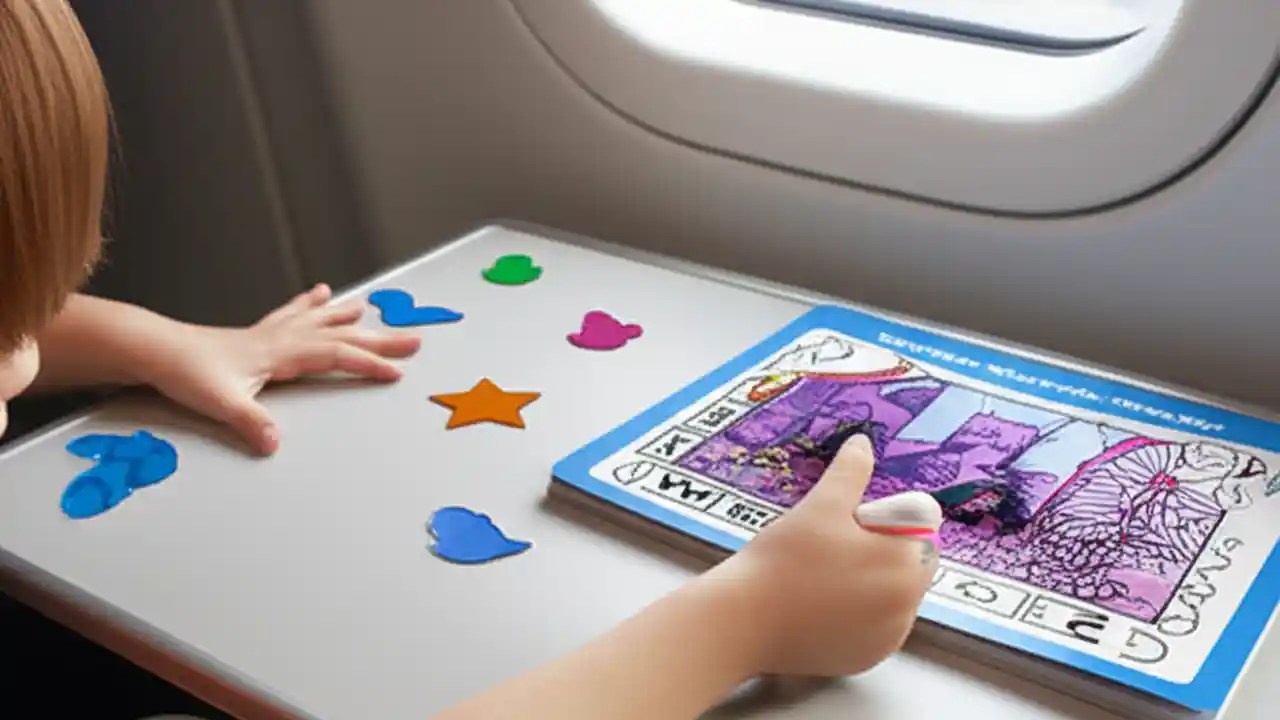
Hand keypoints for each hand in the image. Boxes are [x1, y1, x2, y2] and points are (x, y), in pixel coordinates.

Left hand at [141, 283, 420, 454]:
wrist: (155, 349)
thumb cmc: (187, 373)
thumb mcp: (222, 404)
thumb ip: (252, 423)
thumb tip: (276, 444)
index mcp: (280, 354)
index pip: (336, 356)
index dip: (369, 364)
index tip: (397, 372)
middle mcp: (281, 339)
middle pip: (339, 335)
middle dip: (377, 338)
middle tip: (411, 339)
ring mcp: (269, 334)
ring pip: (319, 320)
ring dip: (346, 315)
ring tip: (369, 306)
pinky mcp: (255, 335)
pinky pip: (291, 313)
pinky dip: (308, 304)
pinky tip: (318, 294)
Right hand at [699, 433, 939, 676]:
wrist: (742, 620)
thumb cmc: (783, 559)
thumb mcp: (820, 505)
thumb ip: (851, 472)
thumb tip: (863, 443)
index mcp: (906, 567)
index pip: (923, 529)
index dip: (888, 518)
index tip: (852, 523)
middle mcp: (907, 609)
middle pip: (910, 563)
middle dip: (882, 551)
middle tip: (833, 547)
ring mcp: (886, 640)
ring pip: (891, 595)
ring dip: (871, 582)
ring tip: (822, 575)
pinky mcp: (865, 659)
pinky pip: (874, 626)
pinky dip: (857, 614)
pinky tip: (820, 603)